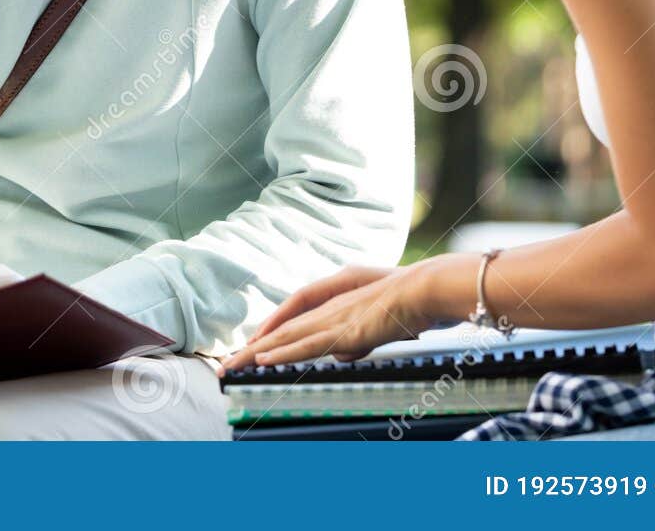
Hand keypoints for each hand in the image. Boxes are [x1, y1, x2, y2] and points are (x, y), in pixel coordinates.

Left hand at [218, 265, 439, 372]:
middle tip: (227, 362)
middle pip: (281, 328)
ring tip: (231, 365)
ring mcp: (333, 319)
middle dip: (252, 347)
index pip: (294, 318)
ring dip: (255, 353)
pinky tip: (262, 359)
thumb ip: (356, 339)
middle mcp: (327, 307)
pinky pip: (305, 345)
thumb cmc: (411, 303)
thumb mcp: (378, 324)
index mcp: (336, 301)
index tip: (252, 348)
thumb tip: (340, 354)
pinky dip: (282, 353)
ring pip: (285, 337)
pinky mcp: (343, 332)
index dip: (271, 333)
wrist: (427, 289)